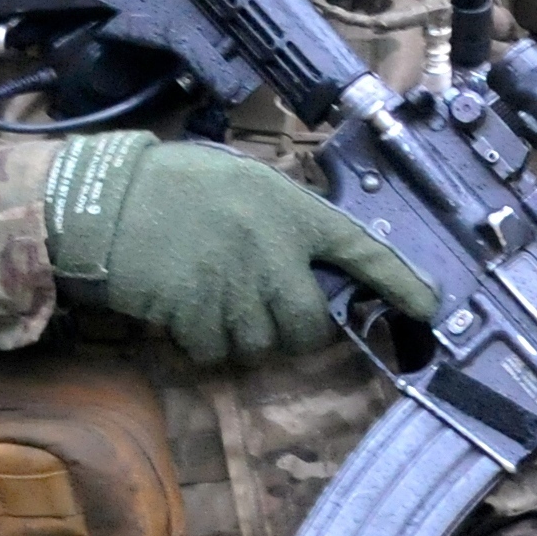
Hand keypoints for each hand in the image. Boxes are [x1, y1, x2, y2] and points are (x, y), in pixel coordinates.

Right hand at [42, 133, 437, 367]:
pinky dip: (203, 344)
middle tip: (266, 312)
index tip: (429, 309)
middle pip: (308, 324)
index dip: (400, 284)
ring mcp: (236, 286)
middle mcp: (273, 251)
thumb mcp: (244, 183)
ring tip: (214, 302)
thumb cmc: (174, 184)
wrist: (106, 201)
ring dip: (242, 337)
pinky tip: (186, 311)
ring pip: (262, 345)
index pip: (362, 251)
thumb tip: (312, 263)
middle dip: (292, 330)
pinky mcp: (198, 315)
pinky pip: (217, 352)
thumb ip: (283, 219)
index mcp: (291, 210)